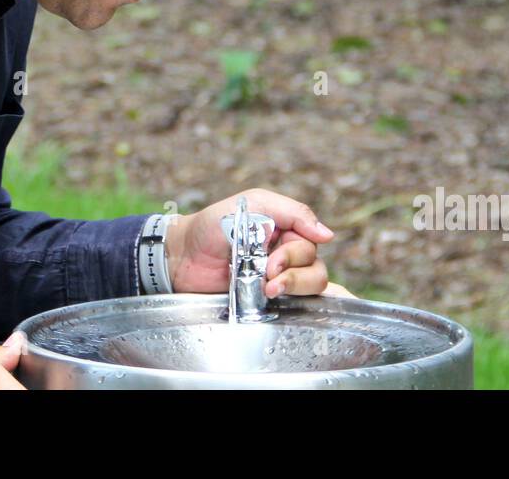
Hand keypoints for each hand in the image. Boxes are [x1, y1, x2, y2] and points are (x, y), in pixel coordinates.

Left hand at [165, 188, 336, 297]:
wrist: (181, 257)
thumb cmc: (212, 226)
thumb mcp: (252, 204)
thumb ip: (291, 212)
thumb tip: (328, 234)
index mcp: (286, 228)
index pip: (311, 242)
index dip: (295, 254)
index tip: (273, 260)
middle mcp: (287, 253)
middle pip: (316, 266)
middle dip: (294, 273)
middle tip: (268, 275)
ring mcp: (278, 277)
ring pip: (313, 285)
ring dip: (294, 288)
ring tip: (267, 291)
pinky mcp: (268, 298)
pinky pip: (299, 303)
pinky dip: (297, 301)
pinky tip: (282, 300)